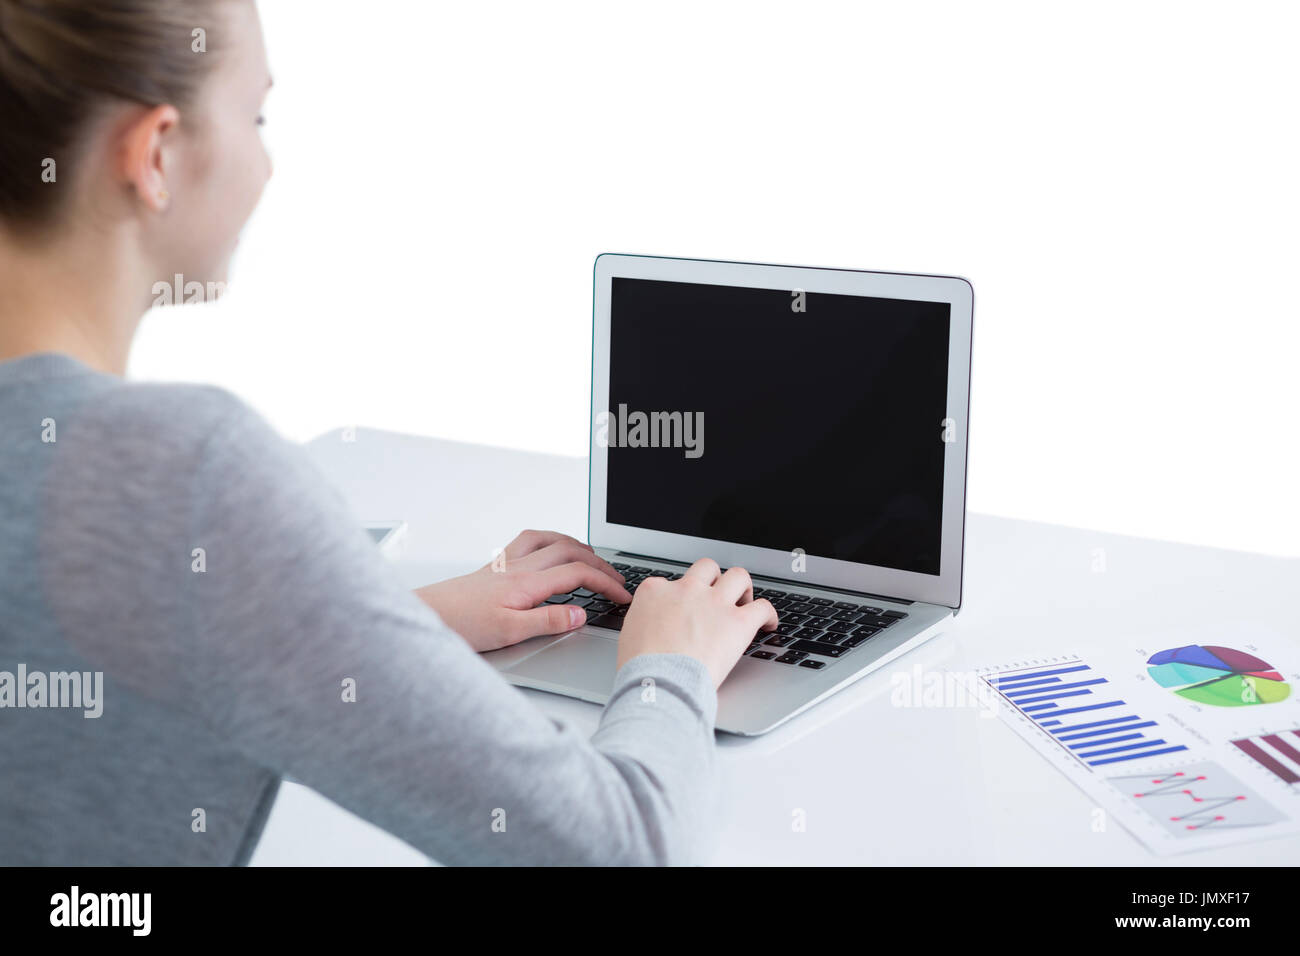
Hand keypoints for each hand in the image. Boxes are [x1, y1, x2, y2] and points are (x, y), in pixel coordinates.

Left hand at [414, 530, 630, 651]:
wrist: (426, 615)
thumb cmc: (461, 624)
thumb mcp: (510, 632)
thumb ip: (548, 620)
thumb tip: (581, 613)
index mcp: (527, 582)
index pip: (579, 574)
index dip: (607, 583)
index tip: (623, 596)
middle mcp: (519, 566)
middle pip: (571, 550)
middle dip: (600, 563)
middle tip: (617, 579)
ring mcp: (507, 562)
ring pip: (551, 539)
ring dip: (578, 544)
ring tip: (594, 558)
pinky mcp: (496, 566)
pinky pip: (529, 540)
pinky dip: (550, 539)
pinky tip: (551, 549)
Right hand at [616, 558, 777, 687]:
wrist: (659, 682)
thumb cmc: (641, 668)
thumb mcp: (629, 635)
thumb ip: (643, 623)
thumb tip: (648, 631)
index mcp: (656, 592)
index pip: (671, 582)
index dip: (680, 596)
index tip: (684, 610)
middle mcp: (686, 590)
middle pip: (707, 568)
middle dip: (714, 579)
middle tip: (717, 597)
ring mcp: (713, 603)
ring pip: (738, 576)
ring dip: (743, 588)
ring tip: (745, 601)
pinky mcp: (738, 622)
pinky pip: (763, 607)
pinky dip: (768, 614)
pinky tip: (768, 624)